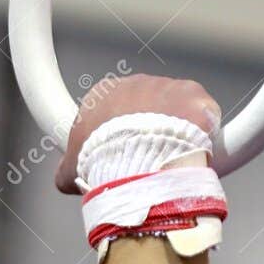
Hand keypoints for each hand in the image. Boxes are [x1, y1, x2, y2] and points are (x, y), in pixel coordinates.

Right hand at [55, 74, 219, 193]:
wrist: (137, 156)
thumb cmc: (99, 162)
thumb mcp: (72, 169)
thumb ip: (68, 170)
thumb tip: (63, 180)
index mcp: (102, 95)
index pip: (109, 115)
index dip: (115, 140)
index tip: (120, 159)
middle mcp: (134, 83)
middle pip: (144, 110)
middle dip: (147, 136)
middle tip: (148, 166)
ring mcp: (165, 86)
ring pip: (174, 113)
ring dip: (175, 136)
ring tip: (172, 165)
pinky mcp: (193, 94)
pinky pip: (201, 114)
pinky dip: (200, 133)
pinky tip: (195, 155)